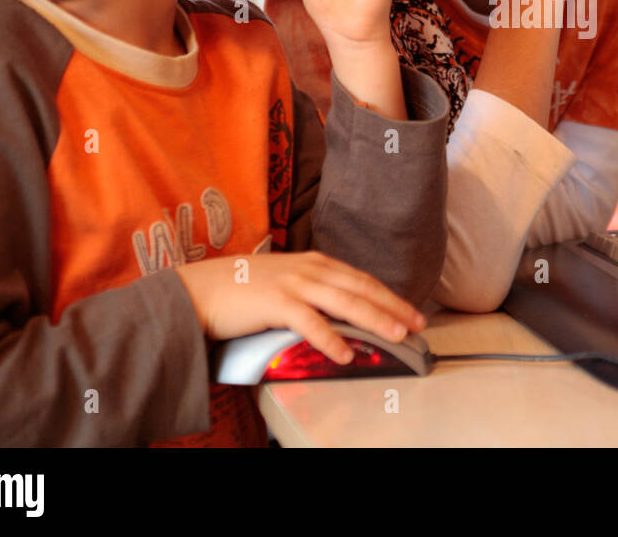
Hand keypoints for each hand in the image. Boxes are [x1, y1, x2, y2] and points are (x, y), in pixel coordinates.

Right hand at [175, 251, 425, 364]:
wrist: (200, 290)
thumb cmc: (241, 290)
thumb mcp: (284, 282)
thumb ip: (312, 292)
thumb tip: (341, 313)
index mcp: (314, 263)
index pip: (361, 279)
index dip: (390, 295)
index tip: (412, 311)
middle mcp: (309, 269)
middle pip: (362, 288)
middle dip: (393, 307)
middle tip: (417, 324)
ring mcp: (294, 284)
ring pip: (345, 302)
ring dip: (374, 319)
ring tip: (396, 336)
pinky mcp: (276, 303)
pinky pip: (311, 323)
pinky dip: (332, 339)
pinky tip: (346, 354)